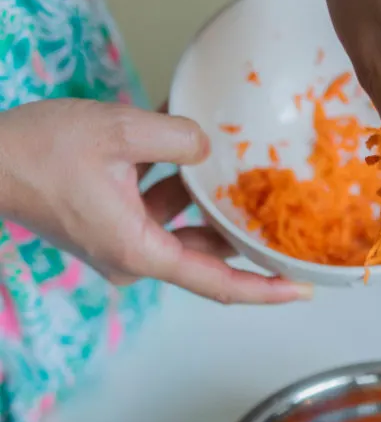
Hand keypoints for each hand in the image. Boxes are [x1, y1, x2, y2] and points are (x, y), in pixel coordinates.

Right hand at [0, 99, 311, 303]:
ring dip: (206, 203)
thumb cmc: (40, 152)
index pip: (217, 283)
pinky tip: (190, 153)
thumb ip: (174, 138)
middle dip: (242, 234)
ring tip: (243, 172)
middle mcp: (135, 260)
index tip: (300, 289)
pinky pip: (156, 215)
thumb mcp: (116, 131)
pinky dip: (175, 190)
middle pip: (205, 255)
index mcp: (140, 251)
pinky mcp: (108, 231)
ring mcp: (121, 248)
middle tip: (285, 216)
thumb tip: (206, 148)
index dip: (263, 289)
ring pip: (182, 230)